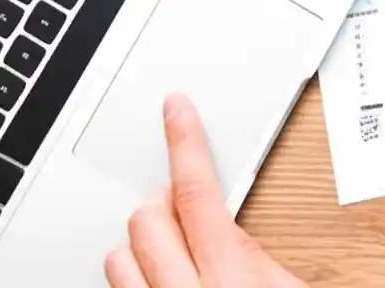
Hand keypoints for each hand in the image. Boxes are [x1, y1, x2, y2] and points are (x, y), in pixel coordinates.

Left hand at [105, 94, 305, 287]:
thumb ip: (265, 252)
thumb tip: (262, 221)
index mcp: (232, 276)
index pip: (195, 191)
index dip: (184, 143)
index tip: (178, 112)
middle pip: (148, 219)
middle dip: (165, 201)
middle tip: (188, 205)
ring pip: (118, 258)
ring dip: (143, 243)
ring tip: (170, 247)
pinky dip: (133, 273)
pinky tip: (157, 275)